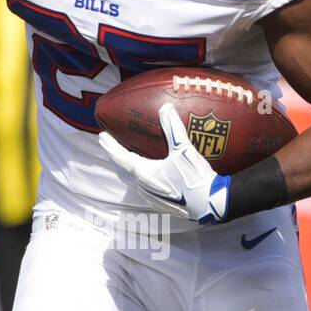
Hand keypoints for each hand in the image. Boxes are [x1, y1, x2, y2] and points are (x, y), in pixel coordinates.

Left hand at [98, 102, 230, 224]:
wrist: (209, 203)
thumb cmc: (194, 177)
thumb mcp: (183, 150)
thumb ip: (172, 128)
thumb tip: (165, 107)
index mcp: (143, 172)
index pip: (120, 157)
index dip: (110, 146)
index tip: (101, 136)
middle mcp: (143, 186)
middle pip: (123, 169)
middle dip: (116, 156)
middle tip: (112, 145)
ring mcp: (150, 197)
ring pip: (133, 180)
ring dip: (127, 168)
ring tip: (128, 157)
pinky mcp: (160, 203)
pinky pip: (143, 188)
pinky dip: (140, 177)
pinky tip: (148, 174)